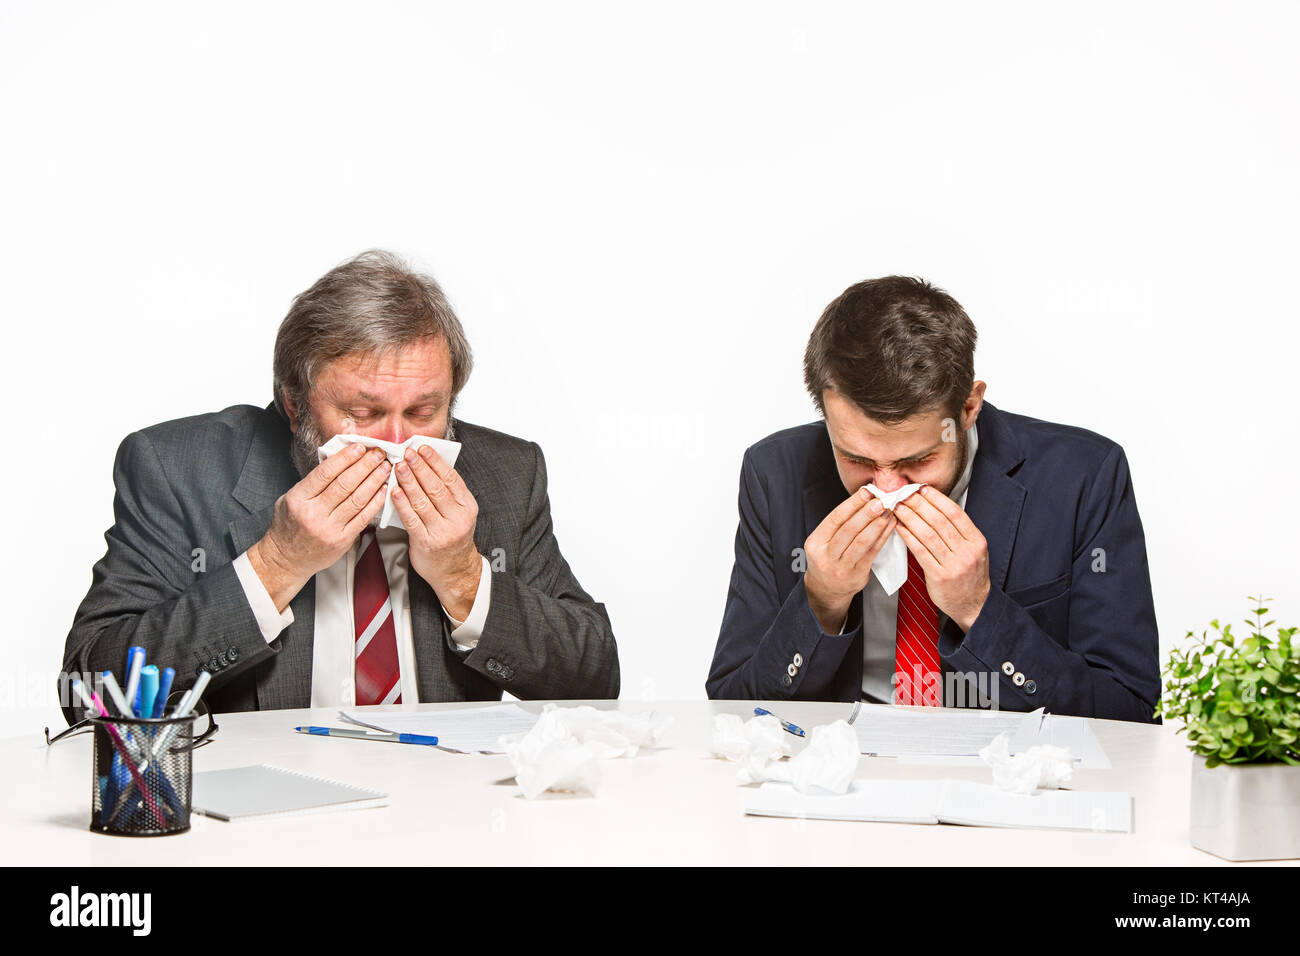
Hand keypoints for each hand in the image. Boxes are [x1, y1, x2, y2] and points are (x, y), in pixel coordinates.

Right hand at [250, 444, 390, 609]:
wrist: (286, 559)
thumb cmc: (289, 525)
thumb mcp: (291, 498)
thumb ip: (312, 482)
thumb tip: (338, 460)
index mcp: (299, 499)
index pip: (325, 473)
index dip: (345, 458)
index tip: (359, 447)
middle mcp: (313, 513)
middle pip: (344, 484)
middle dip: (365, 466)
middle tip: (378, 453)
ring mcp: (329, 528)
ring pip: (357, 499)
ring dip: (374, 481)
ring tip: (385, 467)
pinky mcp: (342, 540)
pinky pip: (363, 517)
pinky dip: (375, 502)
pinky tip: (384, 490)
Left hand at [389, 444, 481, 620]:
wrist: (454, 570)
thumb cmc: (453, 537)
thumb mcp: (459, 513)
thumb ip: (447, 493)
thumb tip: (427, 465)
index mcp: (467, 506)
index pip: (451, 478)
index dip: (435, 461)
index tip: (423, 448)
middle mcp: (458, 518)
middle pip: (436, 487)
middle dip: (419, 467)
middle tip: (407, 452)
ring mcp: (442, 531)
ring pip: (422, 500)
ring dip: (408, 481)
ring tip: (398, 466)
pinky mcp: (426, 542)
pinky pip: (411, 518)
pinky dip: (401, 503)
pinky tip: (394, 490)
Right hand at [803, 487, 897, 632]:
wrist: (826, 590)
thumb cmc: (828, 558)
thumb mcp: (823, 541)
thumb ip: (839, 524)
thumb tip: (864, 498)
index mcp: (816, 542)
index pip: (835, 519)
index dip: (852, 504)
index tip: (867, 492)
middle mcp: (826, 555)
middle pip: (848, 530)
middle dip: (867, 513)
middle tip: (881, 500)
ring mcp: (841, 567)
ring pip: (862, 542)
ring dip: (878, 524)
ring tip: (889, 511)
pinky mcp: (857, 575)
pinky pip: (872, 552)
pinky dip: (883, 537)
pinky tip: (891, 526)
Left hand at [893, 485, 989, 631]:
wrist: (974, 605)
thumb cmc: (969, 575)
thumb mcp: (972, 550)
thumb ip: (957, 531)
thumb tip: (933, 507)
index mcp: (976, 540)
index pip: (955, 513)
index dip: (936, 498)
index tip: (921, 488)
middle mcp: (967, 551)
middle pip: (939, 521)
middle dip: (919, 504)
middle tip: (903, 494)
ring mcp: (954, 564)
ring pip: (928, 534)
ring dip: (910, 518)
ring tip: (897, 507)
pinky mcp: (940, 576)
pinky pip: (920, 551)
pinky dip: (908, 537)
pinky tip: (899, 527)